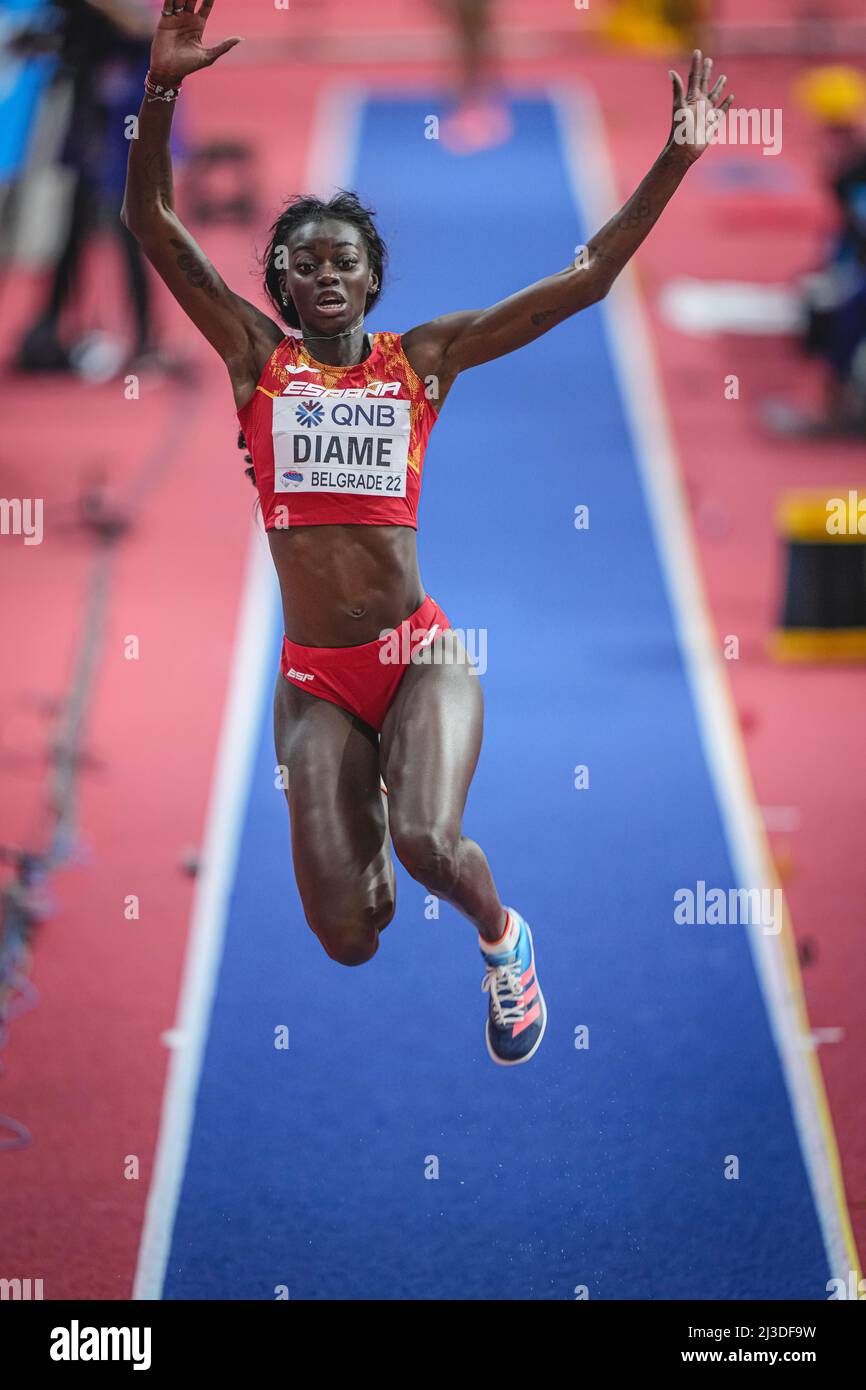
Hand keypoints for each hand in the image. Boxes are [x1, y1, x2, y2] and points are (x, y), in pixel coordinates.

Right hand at [150, 0, 240, 82]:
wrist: (168, 70)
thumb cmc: (188, 66)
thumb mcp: (208, 56)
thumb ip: (224, 46)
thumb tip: (240, 39)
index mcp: (198, 25)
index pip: (206, 6)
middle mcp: (188, 19)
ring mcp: (176, 18)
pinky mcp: (165, 19)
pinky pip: (168, 4)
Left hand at [668, 50, 733, 164]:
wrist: (685, 148)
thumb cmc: (680, 128)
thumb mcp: (679, 106)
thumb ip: (678, 89)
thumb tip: (671, 71)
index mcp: (691, 97)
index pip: (694, 77)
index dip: (696, 64)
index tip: (697, 51)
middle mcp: (699, 102)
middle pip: (705, 83)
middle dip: (707, 71)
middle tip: (709, 60)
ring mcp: (706, 112)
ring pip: (715, 94)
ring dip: (719, 85)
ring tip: (723, 76)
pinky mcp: (712, 121)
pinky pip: (721, 110)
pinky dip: (726, 103)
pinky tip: (731, 96)